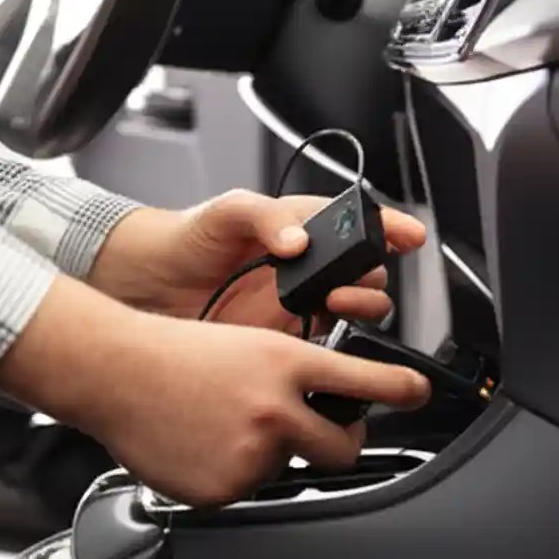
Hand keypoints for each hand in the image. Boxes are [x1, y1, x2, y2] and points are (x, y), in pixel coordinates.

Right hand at [0, 277, 431, 506]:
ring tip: (230, 421)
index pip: (367, 379)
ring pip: (293, 466)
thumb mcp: (252, 343)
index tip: (419, 393)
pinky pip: (252, 487)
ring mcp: (252, 454)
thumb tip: (332, 397)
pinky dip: (239, 471)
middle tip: (326, 427)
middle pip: (344, 446)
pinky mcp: (226, 488)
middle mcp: (276, 410)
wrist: (118, 373)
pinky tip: (211, 442)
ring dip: (276, 451)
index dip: (403, 389)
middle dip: (343, 439)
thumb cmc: (178, 352)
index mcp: (287, 363)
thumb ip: (298, 372)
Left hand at [89, 190, 427, 333]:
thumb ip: (265, 218)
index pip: (360, 223)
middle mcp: (310, 266)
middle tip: (348, 279)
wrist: (148, 287)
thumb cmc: (187, 238)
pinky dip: (337, 347)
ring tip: (334, 301)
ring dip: (360, 306)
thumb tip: (298, 241)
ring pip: (357, 309)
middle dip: (372, 274)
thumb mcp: (227, 211)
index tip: (410, 235)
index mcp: (304, 226)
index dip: (392, 227)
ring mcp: (302, 303)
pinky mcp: (288, 340)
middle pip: (367, 270)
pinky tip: (322, 340)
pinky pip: (327, 346)